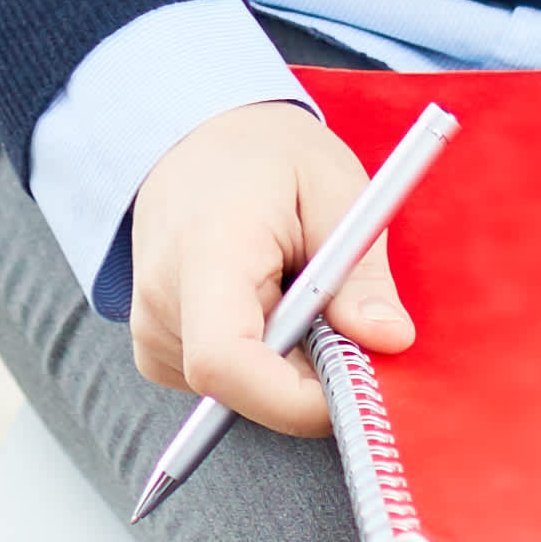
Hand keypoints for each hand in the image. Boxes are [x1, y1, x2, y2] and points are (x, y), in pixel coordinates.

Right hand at [127, 102, 418, 438]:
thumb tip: (389, 340)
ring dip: (290, 364)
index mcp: (205, 252)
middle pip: (246, 389)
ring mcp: (151, 331)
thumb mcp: (336, 190)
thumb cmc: (270, 158)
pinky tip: (265, 305)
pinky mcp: (155, 352)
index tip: (355, 389)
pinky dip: (265, 362)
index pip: (225, 362)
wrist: (198, 141)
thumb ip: (361, 272)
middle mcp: (163, 300)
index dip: (294, 400)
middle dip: (311, 376)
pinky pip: (227, 388)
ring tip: (291, 290)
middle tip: (340, 314)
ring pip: (243, 394)